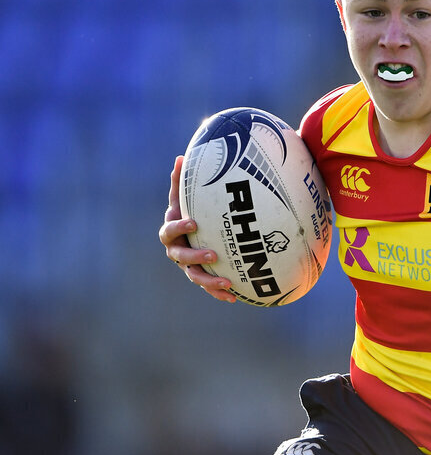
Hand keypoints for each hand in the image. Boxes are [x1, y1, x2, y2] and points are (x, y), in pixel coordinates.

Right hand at [158, 155, 235, 302]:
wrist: (194, 231)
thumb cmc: (191, 209)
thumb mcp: (186, 196)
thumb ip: (182, 180)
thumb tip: (180, 157)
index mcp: (172, 230)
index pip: (170, 229)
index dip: (179, 226)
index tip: (194, 222)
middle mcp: (176, 250)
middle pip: (180, 257)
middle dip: (195, 258)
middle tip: (213, 255)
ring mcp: (187, 266)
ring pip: (195, 277)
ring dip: (209, 281)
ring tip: (227, 283)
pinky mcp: (201, 277)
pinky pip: (209, 287)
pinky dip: (220, 293)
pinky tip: (236, 297)